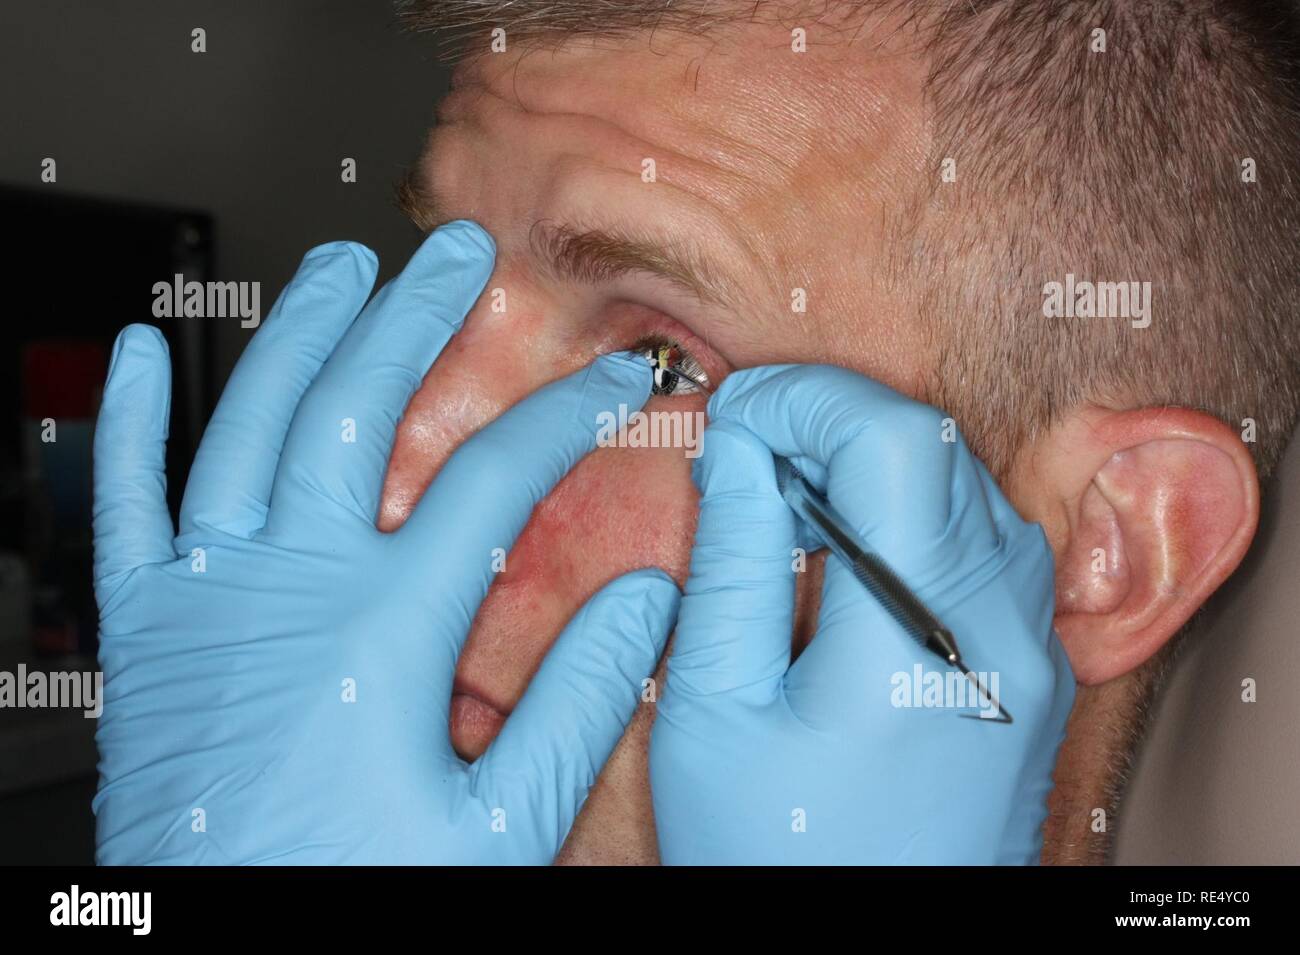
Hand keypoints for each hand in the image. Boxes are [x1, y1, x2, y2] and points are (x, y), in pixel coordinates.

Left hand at [92, 221, 677, 863]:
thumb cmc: (355, 894)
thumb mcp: (502, 829)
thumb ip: (581, 704)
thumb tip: (646, 600)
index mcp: (389, 625)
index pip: (500, 476)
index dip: (570, 412)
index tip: (620, 377)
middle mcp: (294, 582)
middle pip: (364, 407)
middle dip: (419, 316)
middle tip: (459, 255)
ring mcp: (209, 594)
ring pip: (253, 422)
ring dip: (301, 330)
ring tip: (341, 265)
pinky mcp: (144, 627)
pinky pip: (124, 498)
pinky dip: (130, 419)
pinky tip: (145, 352)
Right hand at [649, 365, 1074, 863]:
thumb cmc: (777, 858)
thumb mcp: (716, 711)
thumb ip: (733, 562)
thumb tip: (740, 450)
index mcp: (923, 637)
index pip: (893, 439)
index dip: (804, 399)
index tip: (731, 415)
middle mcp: (1007, 630)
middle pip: (936, 453)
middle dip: (831, 421)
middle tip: (745, 451)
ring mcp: (1032, 653)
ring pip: (966, 492)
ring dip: (872, 466)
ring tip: (785, 500)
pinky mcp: (1029, 673)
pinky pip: (984, 548)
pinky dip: (910, 517)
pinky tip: (847, 552)